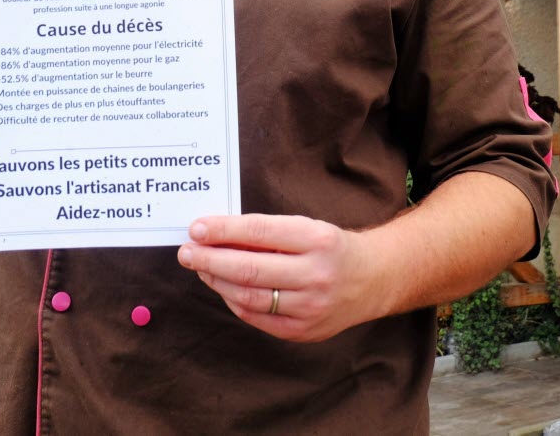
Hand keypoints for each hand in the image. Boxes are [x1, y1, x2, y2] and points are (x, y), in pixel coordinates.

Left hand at [177, 214, 385, 342]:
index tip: (196, 228)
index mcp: (318, 239)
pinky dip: (235, 301)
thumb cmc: (331, 248)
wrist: (373, 280)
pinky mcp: (303, 331)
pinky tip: (223, 287)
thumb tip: (216, 234)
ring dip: (217, 282)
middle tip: (186, 252)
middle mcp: (316, 275)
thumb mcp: (307, 228)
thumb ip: (266, 233)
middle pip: (249, 269)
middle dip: (210, 260)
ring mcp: (310, 308)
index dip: (222, 231)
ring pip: (249, 297)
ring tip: (200, 268)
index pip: (258, 233)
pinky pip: (257, 317)